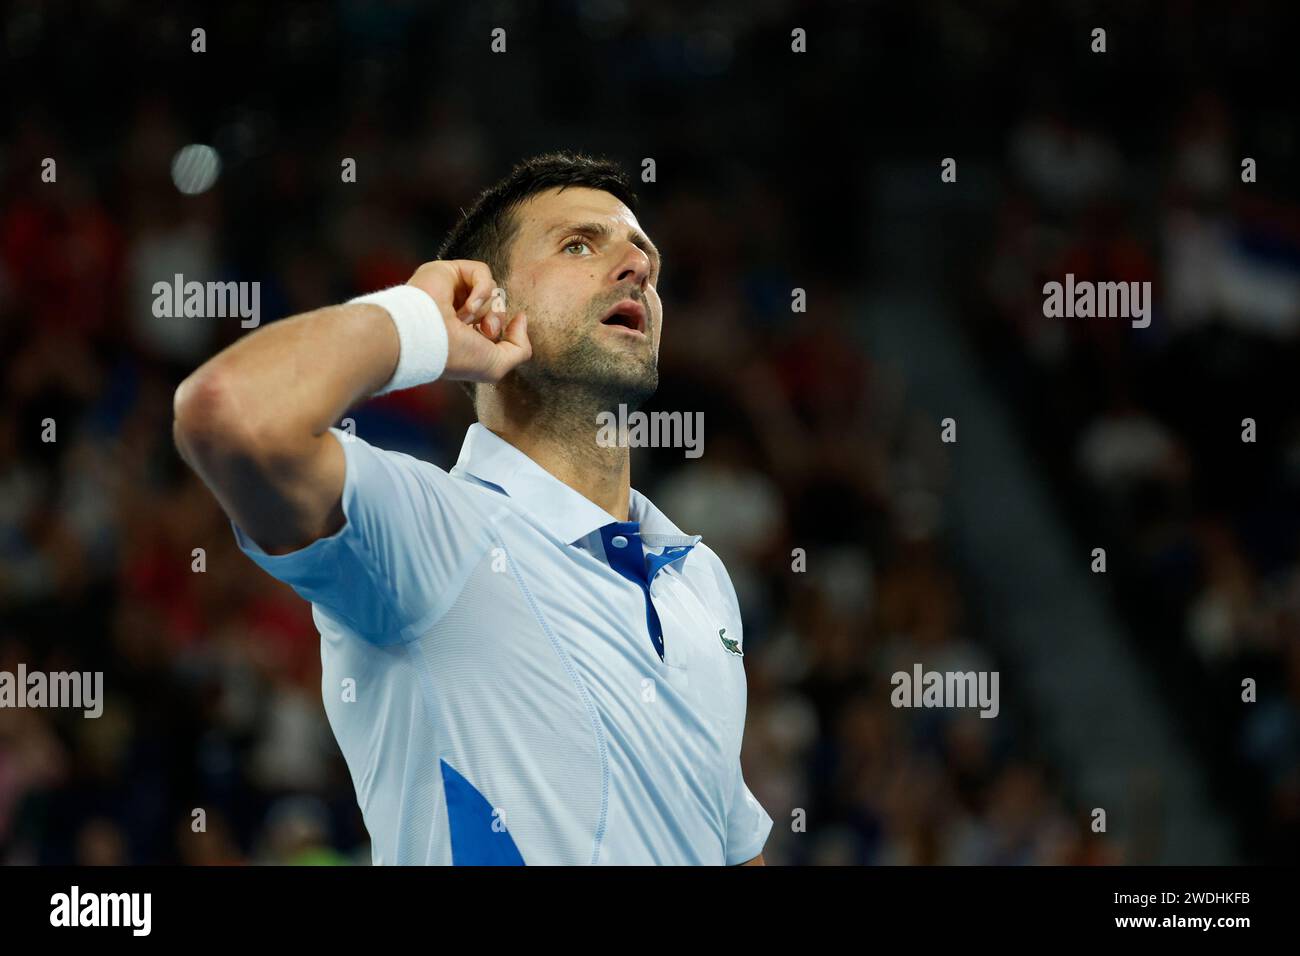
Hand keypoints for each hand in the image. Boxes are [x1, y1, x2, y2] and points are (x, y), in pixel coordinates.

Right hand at [405, 260, 530, 382]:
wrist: (425, 338)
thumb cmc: (457, 356)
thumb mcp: (497, 365)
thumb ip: (520, 349)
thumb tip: (522, 318)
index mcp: (464, 333)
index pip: (496, 322)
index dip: (502, 328)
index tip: (492, 335)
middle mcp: (457, 312)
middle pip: (497, 304)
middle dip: (497, 318)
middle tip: (485, 330)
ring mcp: (451, 291)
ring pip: (492, 288)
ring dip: (486, 308)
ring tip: (466, 320)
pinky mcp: (448, 271)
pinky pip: (482, 271)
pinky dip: (481, 289)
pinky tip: (466, 306)